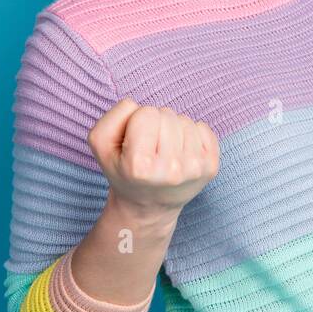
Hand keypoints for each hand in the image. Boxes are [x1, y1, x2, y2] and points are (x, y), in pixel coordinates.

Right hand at [87, 98, 219, 221]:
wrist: (148, 206)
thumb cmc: (124, 171)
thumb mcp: (101, 145)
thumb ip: (114, 116)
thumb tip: (140, 105)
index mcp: (139, 166)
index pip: (146, 113)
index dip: (137, 122)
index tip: (136, 142)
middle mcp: (170, 170)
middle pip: (167, 114)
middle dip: (157, 125)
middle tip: (151, 148)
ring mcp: (194, 169)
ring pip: (185, 120)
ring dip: (174, 130)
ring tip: (165, 151)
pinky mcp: (211, 168)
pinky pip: (203, 127)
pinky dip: (191, 134)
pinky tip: (181, 153)